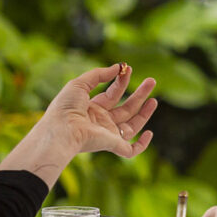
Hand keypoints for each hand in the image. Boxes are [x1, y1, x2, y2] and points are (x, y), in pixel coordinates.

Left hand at [0, 65, 158, 187]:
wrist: (61, 129)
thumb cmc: (65, 107)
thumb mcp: (79, 83)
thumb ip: (99, 74)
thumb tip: (118, 67)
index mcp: (92, 108)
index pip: (112, 94)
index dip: (121, 82)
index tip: (127, 69)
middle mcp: (102, 122)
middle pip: (125, 108)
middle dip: (139, 95)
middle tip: (151, 81)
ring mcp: (108, 134)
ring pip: (132, 126)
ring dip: (144, 113)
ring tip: (154, 99)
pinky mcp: (113, 145)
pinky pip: (131, 150)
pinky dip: (142, 144)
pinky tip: (149, 133)